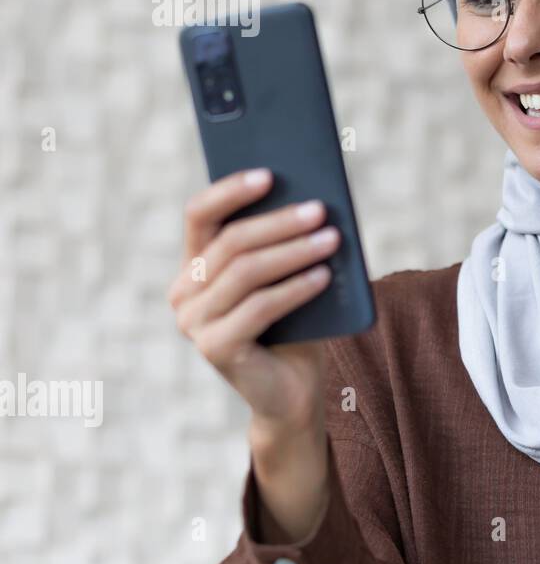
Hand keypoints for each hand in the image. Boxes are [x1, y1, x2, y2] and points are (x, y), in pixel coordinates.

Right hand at [168, 168, 337, 539]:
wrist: (293, 390)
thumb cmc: (295, 324)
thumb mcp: (289, 276)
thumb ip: (286, 243)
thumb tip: (313, 197)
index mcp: (194, 265)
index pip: (199, 215)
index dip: (231, 191)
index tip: (270, 173)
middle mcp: (184, 292)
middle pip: (231, 243)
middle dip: (280, 223)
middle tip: (321, 209)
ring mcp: (193, 323)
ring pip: (245, 273)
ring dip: (294, 252)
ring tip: (332, 239)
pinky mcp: (214, 349)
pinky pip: (259, 308)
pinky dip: (295, 288)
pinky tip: (323, 275)